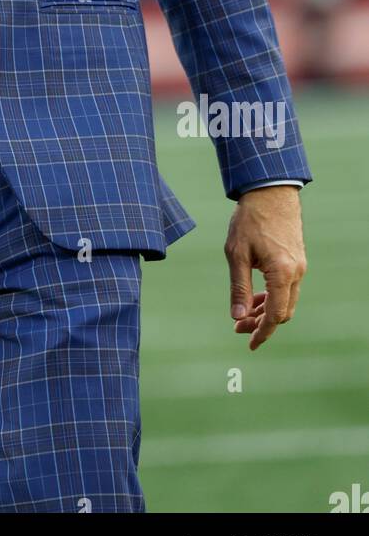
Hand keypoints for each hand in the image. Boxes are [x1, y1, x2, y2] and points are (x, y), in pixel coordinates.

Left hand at [224, 186, 306, 350]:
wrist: (270, 191)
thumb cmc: (250, 220)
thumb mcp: (237, 254)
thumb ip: (239, 288)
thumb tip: (238, 317)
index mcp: (282, 273)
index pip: (275, 315)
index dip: (262, 332)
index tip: (250, 344)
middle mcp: (296, 272)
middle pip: (282, 311)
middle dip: (261, 323)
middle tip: (238, 326)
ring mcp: (299, 266)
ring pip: (286, 300)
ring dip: (266, 310)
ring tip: (244, 313)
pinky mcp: (297, 260)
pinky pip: (287, 287)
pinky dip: (272, 296)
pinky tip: (256, 296)